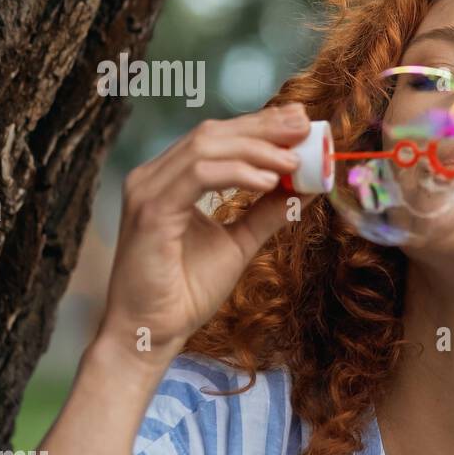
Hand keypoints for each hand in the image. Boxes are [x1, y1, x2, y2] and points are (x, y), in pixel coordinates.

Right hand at [96, 103, 317, 363]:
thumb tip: (304, 187)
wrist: (153, 333)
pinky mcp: (150, 212)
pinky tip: (269, 182)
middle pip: (213, 133)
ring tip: (294, 160)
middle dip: (264, 127)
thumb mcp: (238, 244)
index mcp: (170, 180)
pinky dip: (237, 173)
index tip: (302, 121)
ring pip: (206, 147)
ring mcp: (147, 191)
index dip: (261, 125)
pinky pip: (198, 176)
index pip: (218, 138)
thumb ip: (265, 213)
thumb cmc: (186, 292)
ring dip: (257, 149)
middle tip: (305, 126)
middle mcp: (153, 177)